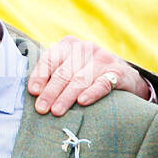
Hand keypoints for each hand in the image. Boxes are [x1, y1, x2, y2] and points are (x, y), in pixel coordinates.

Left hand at [28, 35, 150, 114]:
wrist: (124, 76)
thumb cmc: (86, 74)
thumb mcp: (68, 68)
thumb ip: (51, 75)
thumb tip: (34, 93)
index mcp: (68, 45)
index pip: (50, 59)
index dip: (40, 76)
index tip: (34, 92)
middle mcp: (85, 48)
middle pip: (63, 72)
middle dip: (51, 92)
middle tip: (42, 109)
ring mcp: (103, 58)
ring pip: (80, 79)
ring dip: (67, 97)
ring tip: (56, 111)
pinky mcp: (117, 71)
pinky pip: (102, 83)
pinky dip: (92, 93)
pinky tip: (82, 102)